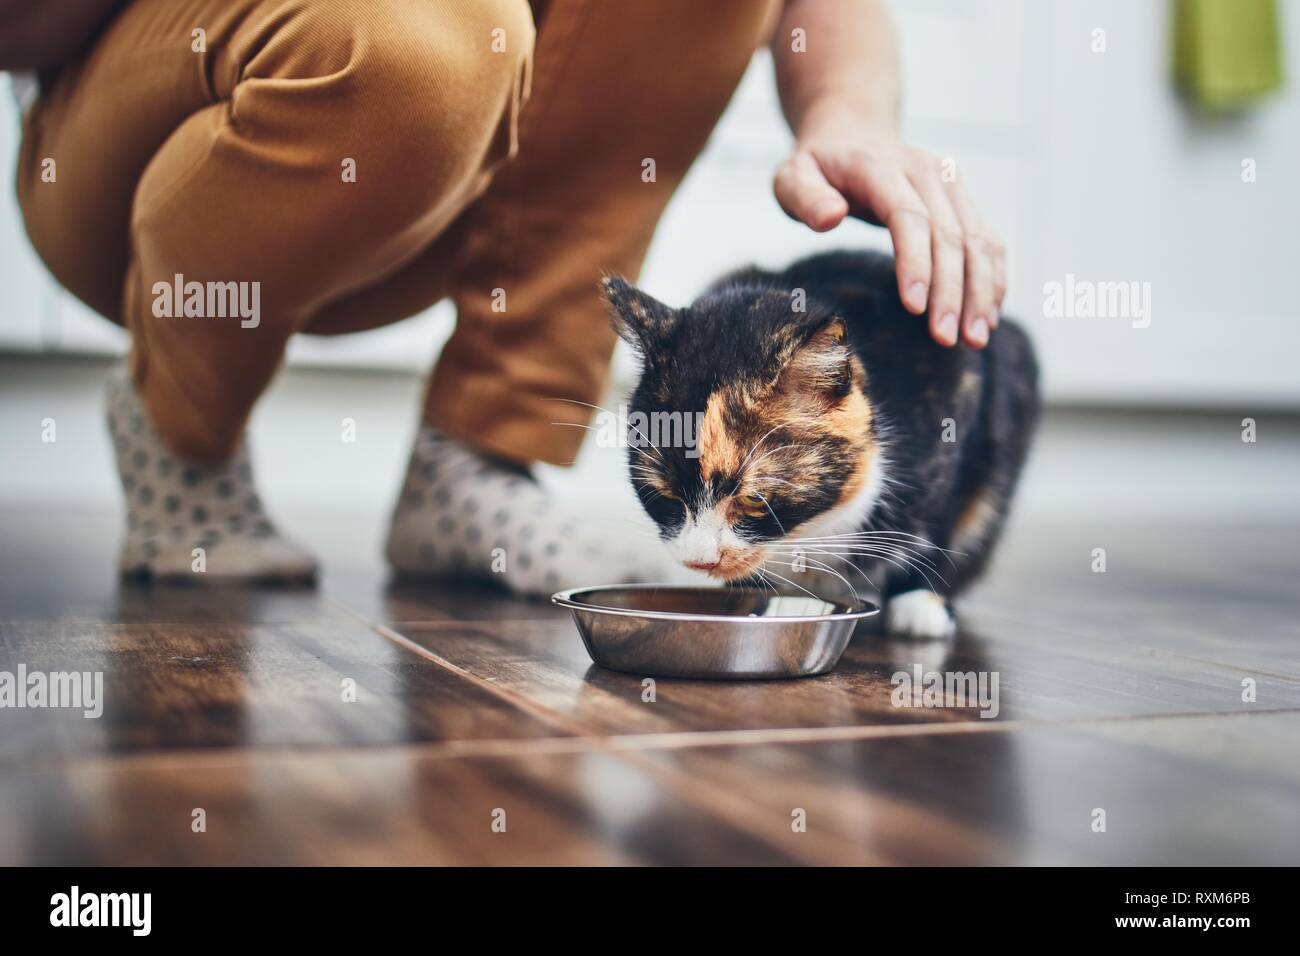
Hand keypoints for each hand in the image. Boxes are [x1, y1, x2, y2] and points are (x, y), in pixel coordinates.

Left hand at [774, 112, 1005, 348]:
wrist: (852, 133)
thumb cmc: (816, 167)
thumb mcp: (792, 176)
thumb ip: (804, 197)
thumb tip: (830, 217)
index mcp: (881, 166)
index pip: (908, 216)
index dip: (916, 262)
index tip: (915, 308)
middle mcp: (925, 170)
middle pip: (949, 234)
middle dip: (951, 290)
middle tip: (946, 338)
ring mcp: (949, 183)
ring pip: (978, 239)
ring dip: (981, 291)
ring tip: (975, 338)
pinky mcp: (963, 198)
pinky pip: (987, 240)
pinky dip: (992, 278)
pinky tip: (988, 316)